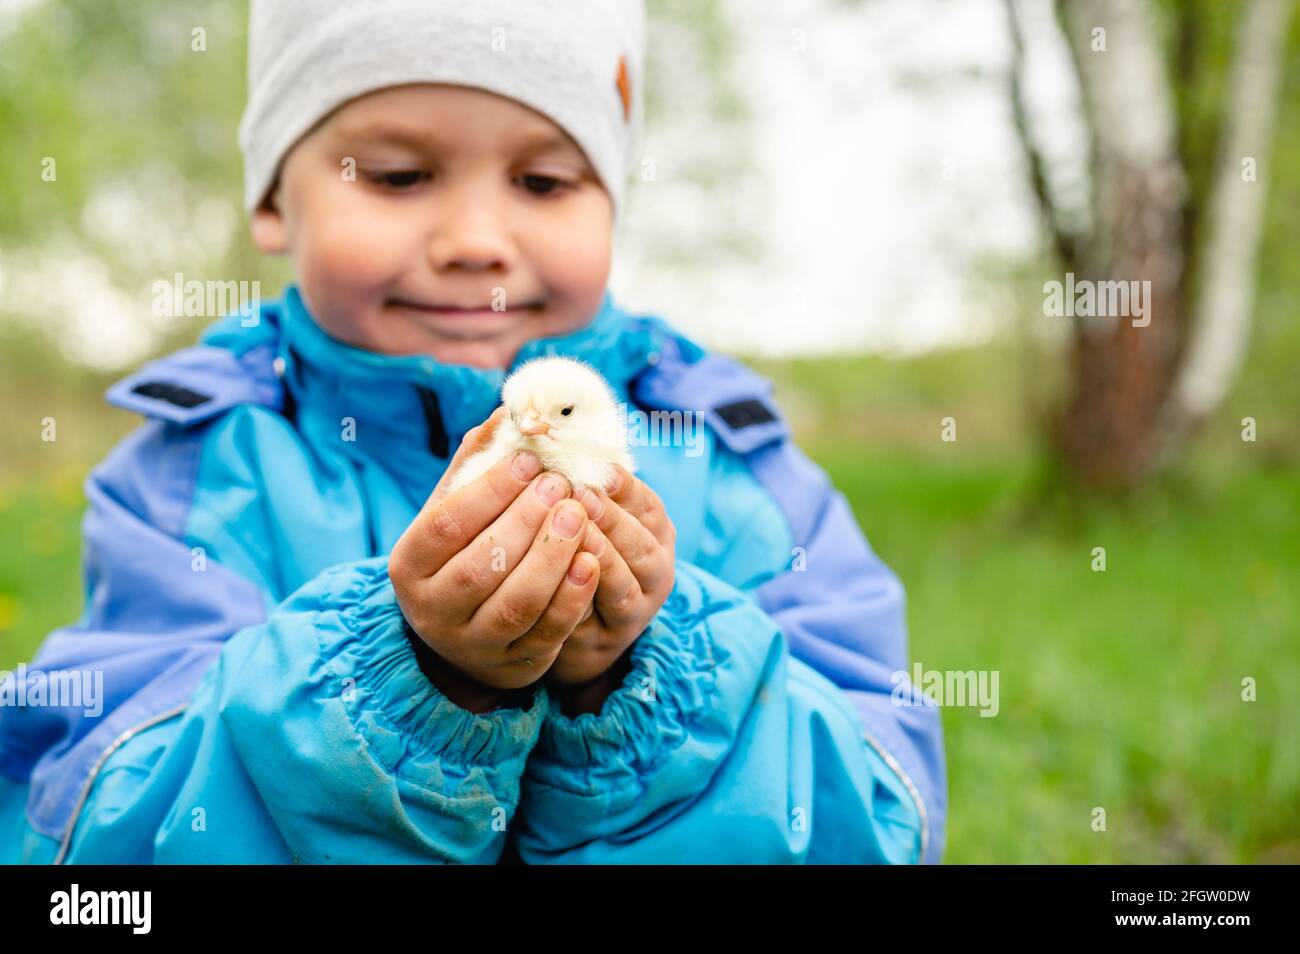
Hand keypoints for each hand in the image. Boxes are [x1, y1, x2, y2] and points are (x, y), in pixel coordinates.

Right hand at [389, 407, 600, 698]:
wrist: (464, 635)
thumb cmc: (464, 553)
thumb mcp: (456, 510)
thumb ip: (476, 464)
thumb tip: (510, 411)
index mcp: (410, 564)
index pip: (448, 522)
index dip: (491, 489)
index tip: (528, 459)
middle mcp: (432, 610)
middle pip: (482, 565)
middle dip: (526, 520)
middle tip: (560, 485)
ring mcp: (474, 645)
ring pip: (517, 602)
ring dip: (553, 557)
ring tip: (578, 514)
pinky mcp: (515, 666)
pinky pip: (548, 633)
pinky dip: (572, 597)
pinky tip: (592, 560)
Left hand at [546, 464, 676, 700]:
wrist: (550, 627)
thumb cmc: (559, 553)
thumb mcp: (571, 514)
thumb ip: (556, 475)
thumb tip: (516, 419)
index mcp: (650, 527)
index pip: (645, 501)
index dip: (623, 484)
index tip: (596, 468)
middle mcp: (655, 564)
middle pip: (642, 538)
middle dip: (613, 515)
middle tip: (581, 494)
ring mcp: (640, 603)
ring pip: (631, 575)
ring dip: (605, 550)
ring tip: (575, 530)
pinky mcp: (615, 635)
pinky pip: (610, 609)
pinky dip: (591, 590)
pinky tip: (568, 571)